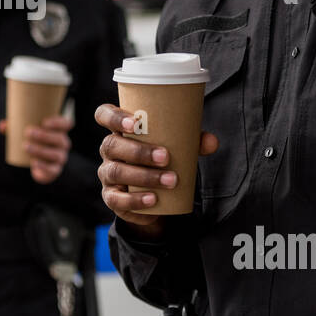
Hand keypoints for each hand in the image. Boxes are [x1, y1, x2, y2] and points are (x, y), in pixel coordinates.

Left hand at [0, 115, 73, 183]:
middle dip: (45, 135)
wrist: (36, 163)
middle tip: (28, 132)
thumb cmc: (31, 141)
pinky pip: (52, 169)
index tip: (44, 121)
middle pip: (60, 138)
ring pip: (56, 154)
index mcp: (59, 130)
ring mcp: (61, 157)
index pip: (67, 124)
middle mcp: (63, 143)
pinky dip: (43, 166)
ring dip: (41, 150)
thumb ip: (13, 127)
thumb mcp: (24, 132)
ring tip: (26, 146)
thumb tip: (1, 126)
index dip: (58, 122)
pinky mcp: (55, 170)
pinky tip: (33, 163)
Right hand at [94, 103, 219, 238]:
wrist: (156, 196)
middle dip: (138, 151)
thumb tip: (211, 141)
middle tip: (166, 157)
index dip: (113, 116)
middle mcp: (109, 150)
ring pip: (116, 171)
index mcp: (120, 130)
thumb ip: (193, 142)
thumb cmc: (162, 160)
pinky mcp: (111, 197)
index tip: (134, 122)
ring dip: (144, 176)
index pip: (104, 115)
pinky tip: (153, 200)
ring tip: (170, 180)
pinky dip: (136, 200)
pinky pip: (117, 199)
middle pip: (112, 145)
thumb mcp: (176, 148)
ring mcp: (107, 174)